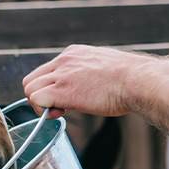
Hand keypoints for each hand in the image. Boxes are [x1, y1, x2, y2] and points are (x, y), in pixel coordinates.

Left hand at [21, 45, 168, 116]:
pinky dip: (42, 111)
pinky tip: (59, 114)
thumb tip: (91, 88)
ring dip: (40, 105)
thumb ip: (91, 75)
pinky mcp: (62, 90)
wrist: (138, 80)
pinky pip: (36, 99)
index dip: (49, 88)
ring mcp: (62, 75)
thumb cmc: (131, 79)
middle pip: (32, 79)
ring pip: (30, 89)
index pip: (46, 70)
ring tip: (60, 112)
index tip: (64, 100)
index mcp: (74, 54)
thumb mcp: (106, 69)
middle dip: (40, 97)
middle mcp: (64, 61)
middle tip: (58, 109)